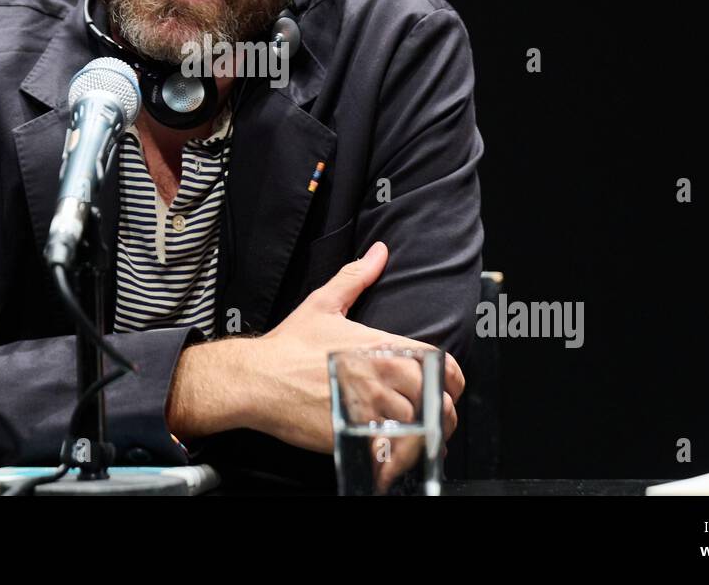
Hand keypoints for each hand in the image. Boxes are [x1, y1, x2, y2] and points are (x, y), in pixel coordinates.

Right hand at [245, 241, 464, 470]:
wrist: (256, 381)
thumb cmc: (288, 345)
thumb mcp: (323, 304)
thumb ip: (356, 277)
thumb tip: (379, 252)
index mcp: (381, 344)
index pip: (440, 364)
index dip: (452, 379)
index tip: (448, 389)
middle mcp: (381, 375)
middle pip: (435, 399)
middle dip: (441, 412)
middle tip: (437, 420)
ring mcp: (369, 407)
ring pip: (419, 427)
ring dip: (425, 435)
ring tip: (422, 439)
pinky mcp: (355, 434)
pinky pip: (393, 450)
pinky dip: (401, 455)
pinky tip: (399, 456)